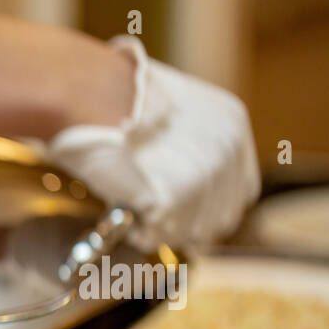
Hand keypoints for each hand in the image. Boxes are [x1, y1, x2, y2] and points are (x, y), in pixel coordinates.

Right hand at [46, 36, 259, 250]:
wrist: (89, 93)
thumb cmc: (110, 98)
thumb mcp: (168, 111)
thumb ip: (187, 145)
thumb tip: (175, 175)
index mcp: (231, 126)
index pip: (239, 193)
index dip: (208, 209)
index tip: (178, 212)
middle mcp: (227, 150)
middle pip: (220, 219)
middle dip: (186, 225)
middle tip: (151, 218)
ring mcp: (205, 175)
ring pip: (190, 230)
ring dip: (161, 229)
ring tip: (132, 211)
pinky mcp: (175, 197)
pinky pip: (157, 235)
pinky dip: (138, 232)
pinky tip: (123, 213)